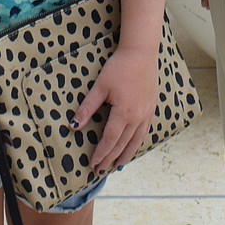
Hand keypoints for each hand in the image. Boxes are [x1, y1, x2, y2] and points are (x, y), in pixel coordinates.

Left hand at [76, 45, 158, 172]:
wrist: (141, 53)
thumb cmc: (119, 67)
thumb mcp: (100, 86)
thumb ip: (87, 107)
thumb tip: (74, 126)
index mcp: (123, 113)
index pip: (109, 140)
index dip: (100, 153)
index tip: (92, 164)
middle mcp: (137, 117)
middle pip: (122, 144)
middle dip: (110, 159)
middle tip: (100, 171)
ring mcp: (146, 113)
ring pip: (136, 141)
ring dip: (125, 155)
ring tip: (117, 166)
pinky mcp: (151, 108)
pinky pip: (144, 131)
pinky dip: (137, 143)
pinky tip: (133, 146)